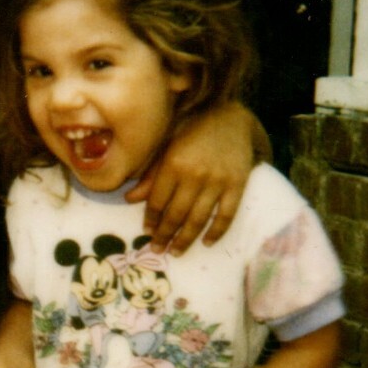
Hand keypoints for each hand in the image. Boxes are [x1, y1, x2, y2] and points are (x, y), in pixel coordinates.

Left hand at [127, 101, 258, 252]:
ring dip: (186, 240)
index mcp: (173, 164)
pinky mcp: (237, 184)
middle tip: (157, 250)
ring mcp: (217, 181)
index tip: (147, 232)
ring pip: (198, 219)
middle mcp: (194, 175)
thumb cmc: (191, 129)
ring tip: (176, 252)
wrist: (230, 116)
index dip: (151, 219)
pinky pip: (226, 215)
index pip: (157, 201)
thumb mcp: (166, 145)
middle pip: (176, 215)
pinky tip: (208, 242)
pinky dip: (217, 232)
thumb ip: (150, 174)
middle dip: (165, 236)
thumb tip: (130, 199)